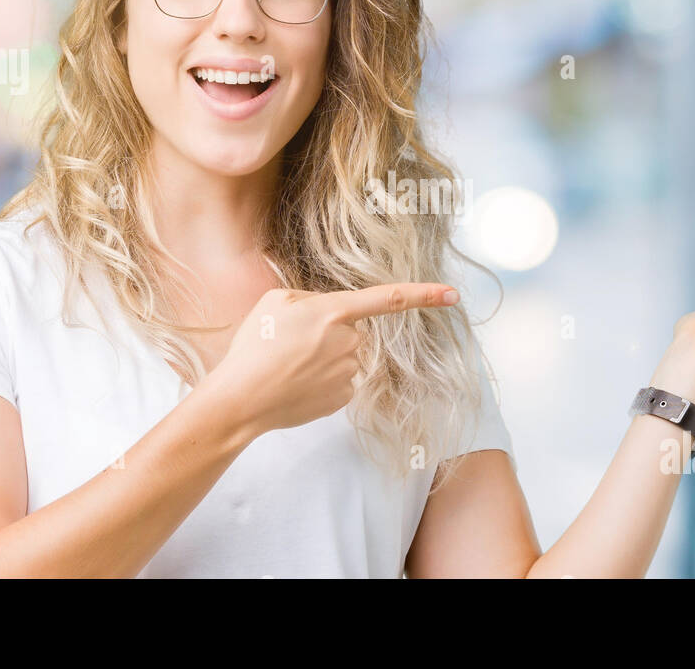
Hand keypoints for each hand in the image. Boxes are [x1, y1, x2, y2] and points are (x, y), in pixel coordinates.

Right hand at [209, 283, 459, 434]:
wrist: (241, 399)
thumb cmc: (253, 347)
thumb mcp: (275, 302)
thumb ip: (311, 299)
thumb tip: (328, 313)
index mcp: (334, 312)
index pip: (389, 299)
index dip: (424, 294)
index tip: (453, 294)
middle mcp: (349, 342)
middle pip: (350, 329)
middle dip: (326, 331)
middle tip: (288, 342)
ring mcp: (348, 373)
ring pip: (343, 356)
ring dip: (320, 357)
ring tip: (286, 365)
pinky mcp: (342, 398)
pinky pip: (338, 380)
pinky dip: (319, 380)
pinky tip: (295, 384)